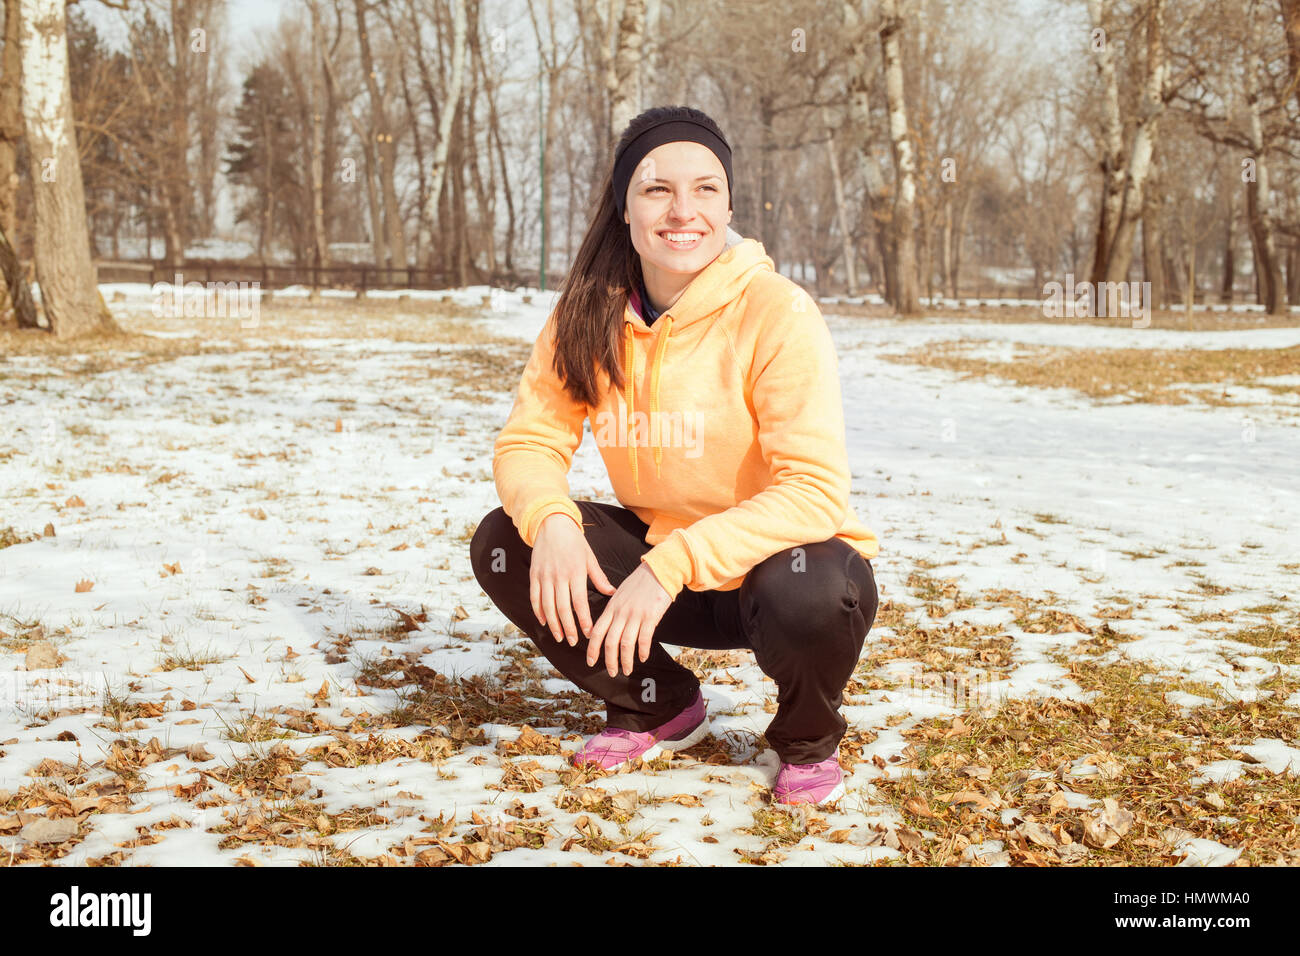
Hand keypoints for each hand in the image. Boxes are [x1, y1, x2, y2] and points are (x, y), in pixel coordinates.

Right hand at [530, 512, 615, 646]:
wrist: (552, 524)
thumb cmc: (575, 542)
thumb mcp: (590, 558)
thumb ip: (599, 578)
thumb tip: (612, 593)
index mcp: (576, 572)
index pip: (580, 602)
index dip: (584, 620)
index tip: (589, 634)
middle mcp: (559, 576)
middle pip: (563, 608)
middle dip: (568, 628)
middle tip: (573, 642)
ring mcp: (544, 576)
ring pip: (548, 606)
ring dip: (553, 624)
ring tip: (559, 637)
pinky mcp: (534, 575)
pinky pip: (535, 597)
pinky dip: (538, 611)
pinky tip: (544, 622)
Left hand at [585, 562, 671, 677]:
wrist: (660, 570)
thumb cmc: (640, 582)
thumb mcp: (620, 593)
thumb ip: (613, 610)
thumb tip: (605, 625)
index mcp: (611, 607)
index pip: (597, 632)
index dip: (592, 649)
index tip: (591, 662)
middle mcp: (621, 612)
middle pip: (610, 641)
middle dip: (609, 660)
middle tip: (611, 672)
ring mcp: (636, 615)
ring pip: (626, 643)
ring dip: (625, 660)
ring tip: (627, 670)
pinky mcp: (651, 616)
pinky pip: (644, 638)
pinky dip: (642, 651)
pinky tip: (642, 658)